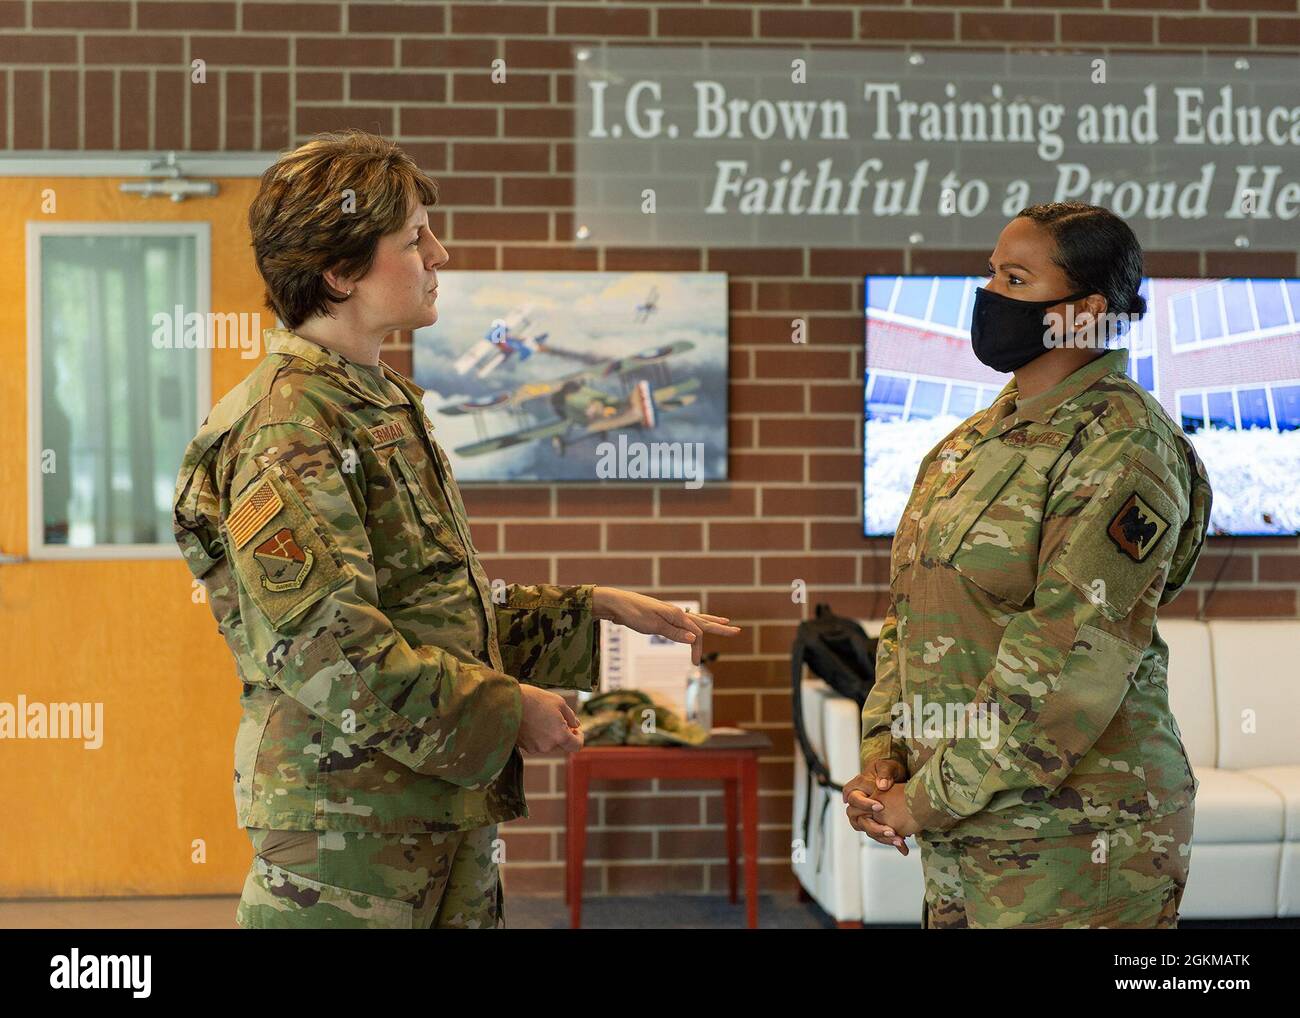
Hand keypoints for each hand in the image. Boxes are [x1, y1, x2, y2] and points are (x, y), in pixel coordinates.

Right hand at [517, 685, 582, 754]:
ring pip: (549, 744)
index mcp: (559, 736)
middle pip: (562, 744)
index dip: (579, 737)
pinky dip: (538, 735)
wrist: (506, 702)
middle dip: (564, 733)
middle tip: (560, 718)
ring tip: (542, 716)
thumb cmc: (534, 699)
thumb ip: (571, 716)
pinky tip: (532, 720)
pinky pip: (536, 743)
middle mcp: (548, 746)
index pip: (576, 746)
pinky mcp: (524, 747)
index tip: (576, 729)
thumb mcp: (558, 702)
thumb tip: (576, 725)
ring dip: (550, 733)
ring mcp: (534, 748)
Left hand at [591, 586, 740, 664]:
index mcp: (677, 615)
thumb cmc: (633, 614)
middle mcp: (676, 612)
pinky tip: (694, 623)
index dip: (698, 649)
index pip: (696, 633)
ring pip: (694, 619)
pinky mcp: (662, 616)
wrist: (615, 603)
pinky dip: (693, 623)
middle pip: (702, 622)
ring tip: (723, 621)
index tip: (695, 664)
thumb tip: (695, 639)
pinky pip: (684, 621)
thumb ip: (674, 633)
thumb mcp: (653, 626)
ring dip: (709, 622)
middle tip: (737, 631)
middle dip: (719, 628)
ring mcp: (669, 613)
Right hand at [843, 759, 914, 854]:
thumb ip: (885, 773)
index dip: (864, 804)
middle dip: (873, 827)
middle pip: (856, 818)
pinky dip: (889, 840)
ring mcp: (865, 814)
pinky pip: (877, 835)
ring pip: (867, 830)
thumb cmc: (890, 769)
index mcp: (857, 787)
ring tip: (898, 840)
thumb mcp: (888, 766)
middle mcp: (858, 803)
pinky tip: (901, 844)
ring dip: (882, 837)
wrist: (899, 780)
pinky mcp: (875, 822)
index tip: (880, 807)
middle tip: (890, 830)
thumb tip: (881, 785)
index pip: (852, 797)